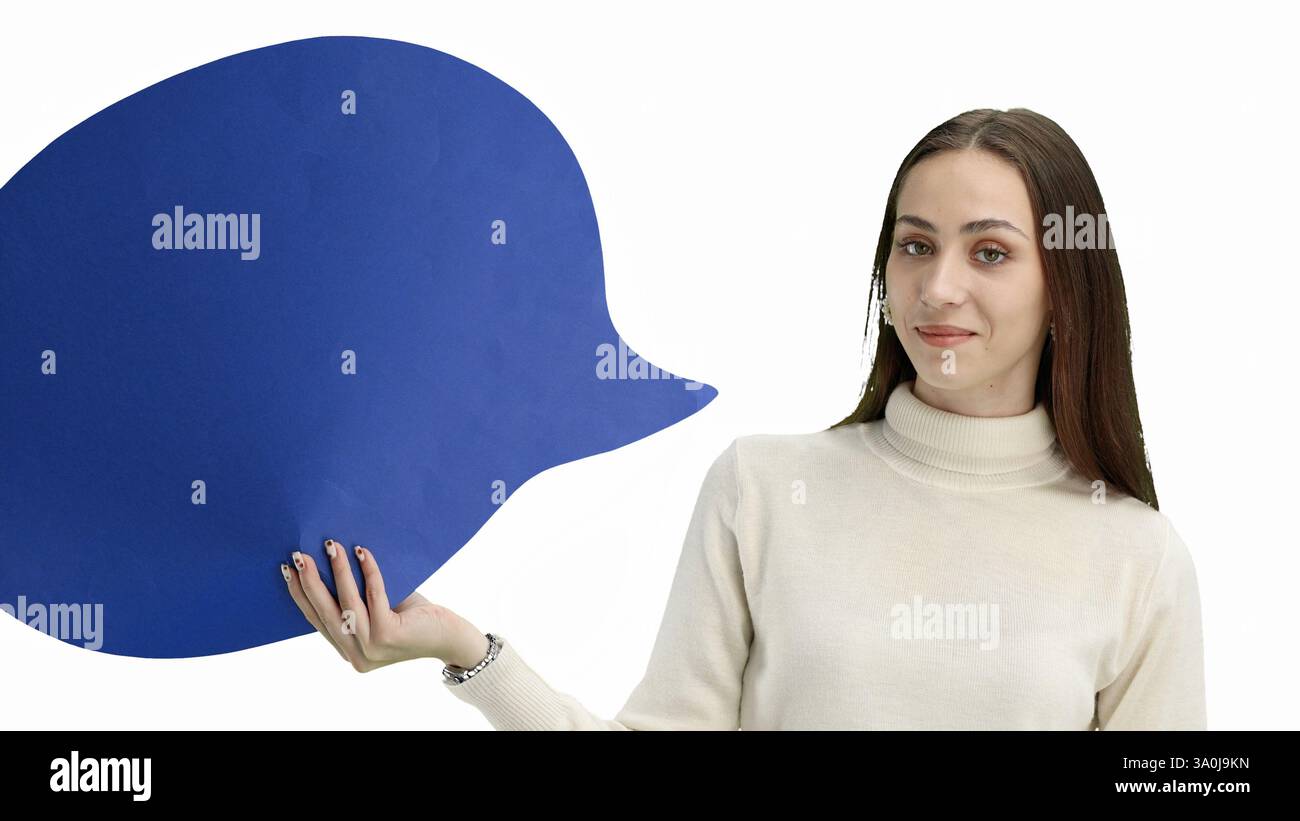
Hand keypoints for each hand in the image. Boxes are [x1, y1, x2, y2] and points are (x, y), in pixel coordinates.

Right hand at [280, 539, 488, 672]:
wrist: (449, 636)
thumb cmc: (413, 617)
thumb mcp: (378, 609)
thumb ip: (355, 598)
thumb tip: (331, 558)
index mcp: (348, 650)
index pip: (316, 620)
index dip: (300, 595)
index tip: (287, 570)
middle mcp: (355, 655)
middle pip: (325, 613)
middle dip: (309, 582)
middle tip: (299, 555)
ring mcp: (370, 648)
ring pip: (346, 604)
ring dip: (337, 571)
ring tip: (331, 545)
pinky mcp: (388, 636)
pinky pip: (373, 595)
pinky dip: (368, 571)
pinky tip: (362, 551)